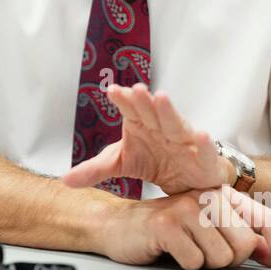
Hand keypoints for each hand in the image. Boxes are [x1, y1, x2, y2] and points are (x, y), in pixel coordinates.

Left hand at [64, 83, 226, 194]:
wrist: (187, 180)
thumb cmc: (155, 161)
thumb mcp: (122, 164)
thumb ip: (95, 169)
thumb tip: (65, 180)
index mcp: (142, 125)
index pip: (130, 110)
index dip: (123, 100)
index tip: (111, 91)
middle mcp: (162, 128)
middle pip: (152, 113)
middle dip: (144, 101)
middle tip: (136, 89)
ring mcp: (184, 141)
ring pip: (176, 124)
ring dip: (169, 111)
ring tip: (162, 97)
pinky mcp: (203, 158)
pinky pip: (204, 150)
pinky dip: (204, 143)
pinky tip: (202, 134)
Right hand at [97, 185, 270, 269]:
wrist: (118, 225)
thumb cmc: (165, 229)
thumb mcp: (206, 230)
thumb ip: (240, 238)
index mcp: (222, 194)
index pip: (265, 218)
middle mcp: (207, 195)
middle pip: (245, 245)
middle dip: (228, 259)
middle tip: (204, 251)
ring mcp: (187, 207)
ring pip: (221, 257)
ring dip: (204, 263)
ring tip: (185, 249)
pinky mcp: (168, 224)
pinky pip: (194, 262)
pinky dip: (184, 264)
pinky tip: (169, 250)